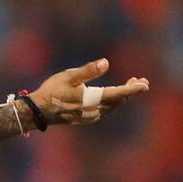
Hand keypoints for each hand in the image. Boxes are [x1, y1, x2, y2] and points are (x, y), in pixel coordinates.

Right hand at [29, 59, 149, 125]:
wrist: (37, 111)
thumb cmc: (51, 91)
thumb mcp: (68, 77)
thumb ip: (88, 71)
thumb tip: (106, 63)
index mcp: (92, 99)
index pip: (117, 94)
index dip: (132, 89)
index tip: (145, 84)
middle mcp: (94, 110)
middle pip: (118, 101)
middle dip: (130, 91)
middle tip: (141, 81)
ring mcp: (91, 116)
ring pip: (112, 106)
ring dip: (122, 96)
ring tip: (130, 85)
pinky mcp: (86, 118)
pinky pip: (105, 110)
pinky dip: (113, 102)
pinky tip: (112, 96)